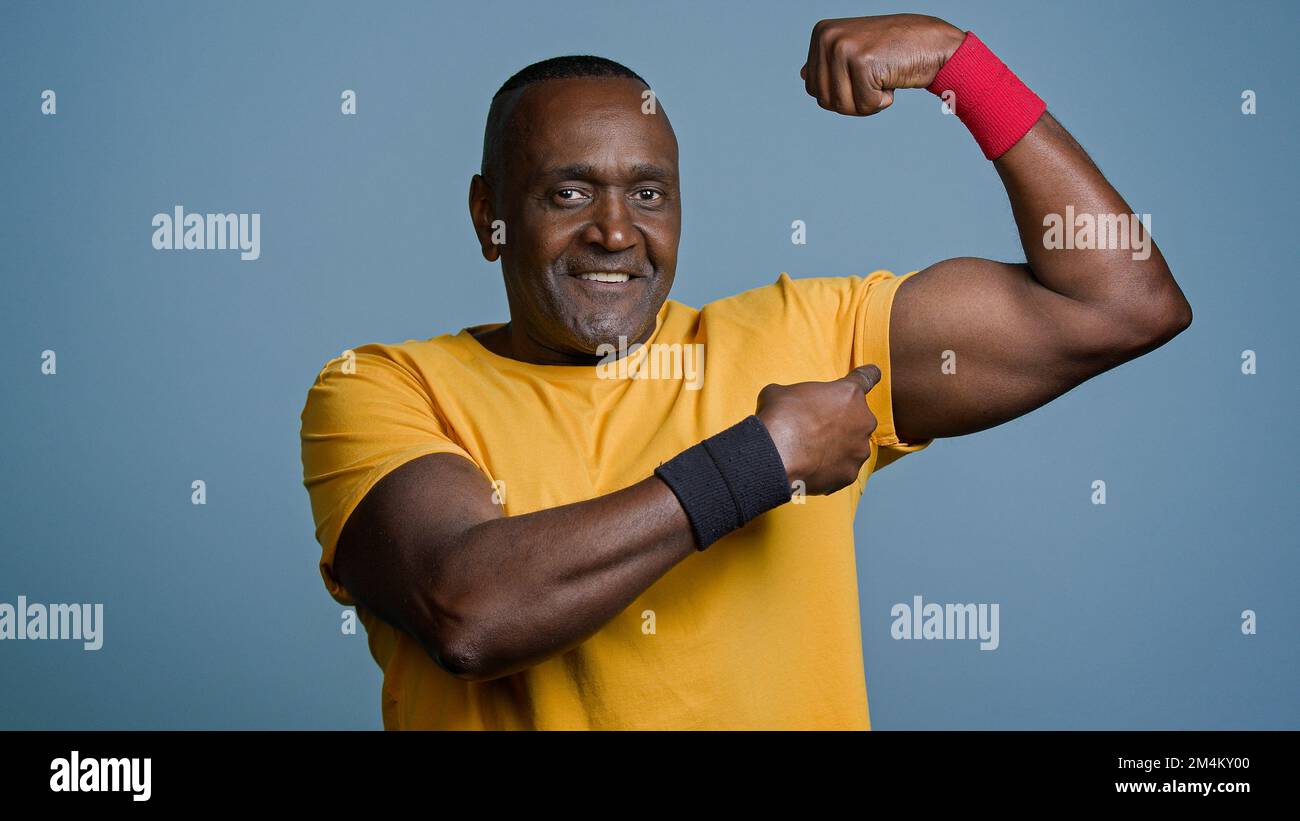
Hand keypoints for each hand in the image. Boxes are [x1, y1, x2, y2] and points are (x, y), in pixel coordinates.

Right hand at [756, 365, 881, 495]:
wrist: (776, 455)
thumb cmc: (780, 417)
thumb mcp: (781, 392)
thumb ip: (796, 394)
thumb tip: (786, 402)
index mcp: (849, 393)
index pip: (868, 377)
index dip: (869, 374)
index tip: (873, 373)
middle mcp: (863, 420)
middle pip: (859, 418)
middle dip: (844, 421)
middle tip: (818, 427)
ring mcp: (859, 450)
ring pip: (853, 446)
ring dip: (838, 447)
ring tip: (812, 451)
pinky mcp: (850, 474)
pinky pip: (842, 468)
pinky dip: (830, 468)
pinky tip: (810, 467)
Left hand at [800, 13, 964, 115]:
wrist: (932, 43)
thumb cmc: (894, 51)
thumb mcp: (854, 53)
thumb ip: (828, 65)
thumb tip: (803, 74)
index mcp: (820, 34)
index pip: (812, 88)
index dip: (840, 93)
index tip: (861, 74)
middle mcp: (826, 37)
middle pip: (824, 100)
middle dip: (852, 100)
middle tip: (873, 78)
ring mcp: (843, 47)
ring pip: (842, 106)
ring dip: (867, 102)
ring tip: (882, 77)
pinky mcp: (861, 61)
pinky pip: (864, 104)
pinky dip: (882, 101)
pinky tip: (891, 78)